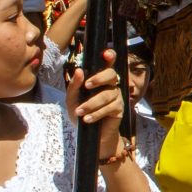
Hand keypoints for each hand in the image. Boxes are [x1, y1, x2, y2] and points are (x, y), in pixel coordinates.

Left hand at [69, 48, 132, 162]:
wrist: (88, 137)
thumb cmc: (81, 114)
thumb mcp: (72, 100)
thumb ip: (74, 86)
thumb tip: (79, 70)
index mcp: (100, 79)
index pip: (108, 64)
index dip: (110, 56)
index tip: (106, 54)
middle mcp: (111, 85)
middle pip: (111, 74)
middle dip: (99, 78)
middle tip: (87, 85)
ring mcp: (117, 97)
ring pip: (107, 94)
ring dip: (91, 103)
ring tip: (79, 112)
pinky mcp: (119, 110)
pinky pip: (110, 108)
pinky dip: (96, 113)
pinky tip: (87, 120)